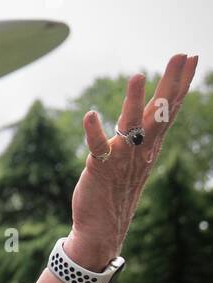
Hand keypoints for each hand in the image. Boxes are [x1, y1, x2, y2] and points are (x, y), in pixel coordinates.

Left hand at [66, 52, 199, 268]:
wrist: (102, 228)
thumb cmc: (117, 189)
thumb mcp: (135, 157)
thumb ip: (142, 133)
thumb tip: (153, 110)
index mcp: (150, 144)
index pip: (171, 108)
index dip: (181, 82)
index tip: (191, 56)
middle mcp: (142, 149)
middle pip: (161, 111)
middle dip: (171, 82)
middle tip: (181, 54)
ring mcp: (123, 159)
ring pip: (132, 126)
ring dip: (134, 101)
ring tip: (137, 75)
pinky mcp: (100, 168)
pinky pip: (98, 148)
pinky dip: (94, 132)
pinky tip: (90, 115)